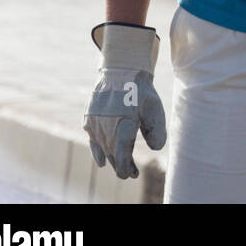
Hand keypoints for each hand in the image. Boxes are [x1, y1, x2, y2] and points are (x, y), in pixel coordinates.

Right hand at [83, 22, 167, 178]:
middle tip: (131, 174)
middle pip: (113, 153)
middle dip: (122, 166)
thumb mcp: (154, 107)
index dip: (126, 167)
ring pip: (103, 148)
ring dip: (111, 159)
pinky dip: (96, 151)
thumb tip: (156, 149)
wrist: (121, 70)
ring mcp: (95, 123)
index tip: (133, 175)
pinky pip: (92, 139)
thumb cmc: (141, 90)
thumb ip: (156, 129)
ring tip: (121, 168)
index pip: (122, 153)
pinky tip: (102, 161)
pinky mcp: (89, 118)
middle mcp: (106, 125)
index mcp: (123, 123)